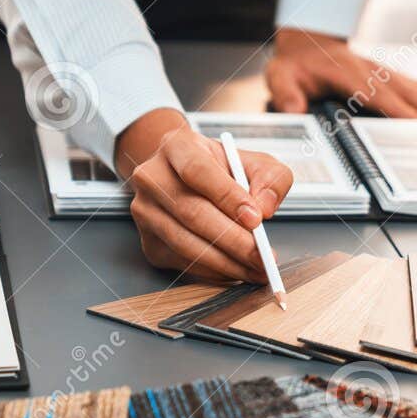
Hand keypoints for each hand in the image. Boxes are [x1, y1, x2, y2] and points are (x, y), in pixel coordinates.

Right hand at [114, 108, 293, 281]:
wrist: (192, 180)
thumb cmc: (225, 171)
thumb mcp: (256, 163)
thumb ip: (270, 179)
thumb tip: (264, 208)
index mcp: (178, 146)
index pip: (198, 171)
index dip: (227, 197)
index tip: (256, 219)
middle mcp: (152, 177)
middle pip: (192, 213)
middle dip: (233, 240)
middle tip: (263, 256)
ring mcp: (146, 211)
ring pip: (185, 243)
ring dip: (226, 262)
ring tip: (257, 268)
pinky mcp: (149, 242)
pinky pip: (183, 262)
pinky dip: (214, 271)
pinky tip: (237, 269)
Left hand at [265, 28, 416, 119]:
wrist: (309, 39)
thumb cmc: (298, 62)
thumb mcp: (281, 75)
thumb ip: (286, 92)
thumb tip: (293, 108)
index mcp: (354, 77)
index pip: (386, 99)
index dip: (408, 114)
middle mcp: (379, 75)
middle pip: (416, 97)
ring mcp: (391, 75)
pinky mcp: (396, 79)